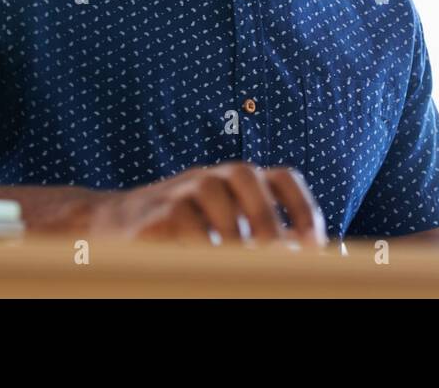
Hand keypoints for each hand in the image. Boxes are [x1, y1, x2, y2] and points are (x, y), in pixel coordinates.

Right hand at [85, 161, 327, 248]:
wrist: (119, 225)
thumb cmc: (189, 230)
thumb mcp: (231, 228)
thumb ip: (267, 238)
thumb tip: (319, 258)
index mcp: (241, 181)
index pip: (282, 176)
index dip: (302, 206)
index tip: (316, 244)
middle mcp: (214, 176)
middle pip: (245, 175)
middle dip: (265, 217)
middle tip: (277, 256)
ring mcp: (183, 188)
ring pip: (211, 193)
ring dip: (231, 230)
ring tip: (239, 261)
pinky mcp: (157, 210)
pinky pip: (180, 219)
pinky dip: (198, 242)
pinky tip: (206, 262)